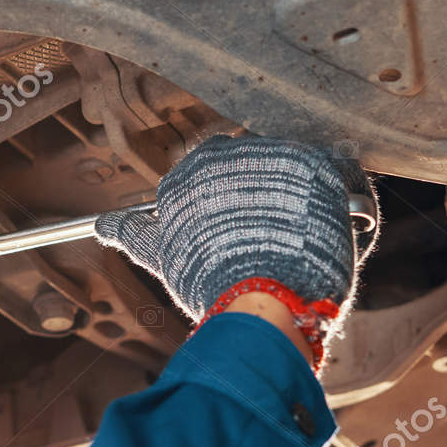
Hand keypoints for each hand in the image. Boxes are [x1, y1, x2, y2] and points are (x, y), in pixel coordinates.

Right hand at [93, 134, 377, 338]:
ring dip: (308, 202)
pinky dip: (346, 200)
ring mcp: (282, 152)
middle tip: (275, 242)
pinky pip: (343, 172)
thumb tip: (101, 226)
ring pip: (302, 171)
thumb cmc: (210, 280)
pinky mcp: (324, 164)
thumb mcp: (164, 255)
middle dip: (272, 200)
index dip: (234, 206)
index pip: (220, 173)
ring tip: (305, 244)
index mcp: (197, 166)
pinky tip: (338, 231)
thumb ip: (132, 234)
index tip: (242, 232)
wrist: (264, 299)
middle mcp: (237, 148)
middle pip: (262, 167)